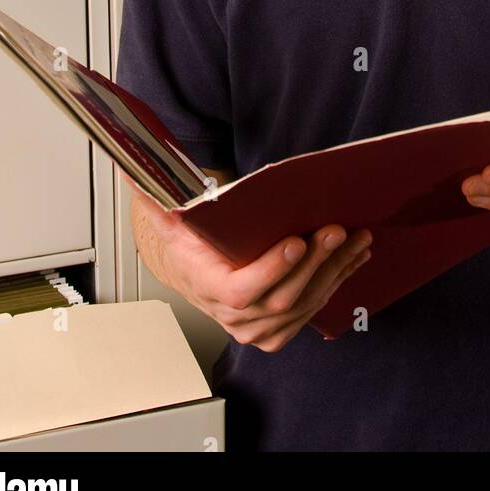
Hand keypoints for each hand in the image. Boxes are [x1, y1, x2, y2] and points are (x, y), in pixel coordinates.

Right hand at [122, 174, 372, 349]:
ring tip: (357, 239)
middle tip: (337, 230)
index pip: (242, 291)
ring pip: (305, 303)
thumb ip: (152, 190)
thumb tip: (131, 164)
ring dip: (336, 270)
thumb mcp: (167, 213)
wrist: (194, 267)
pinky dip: (338, 282)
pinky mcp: (280, 327)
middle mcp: (235, 317)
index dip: (271, 269)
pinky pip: (314, 308)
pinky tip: (354, 258)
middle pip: (283, 297)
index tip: (296, 240)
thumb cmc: (188, 239)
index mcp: (209, 288)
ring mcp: (260, 327)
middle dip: (316, 262)